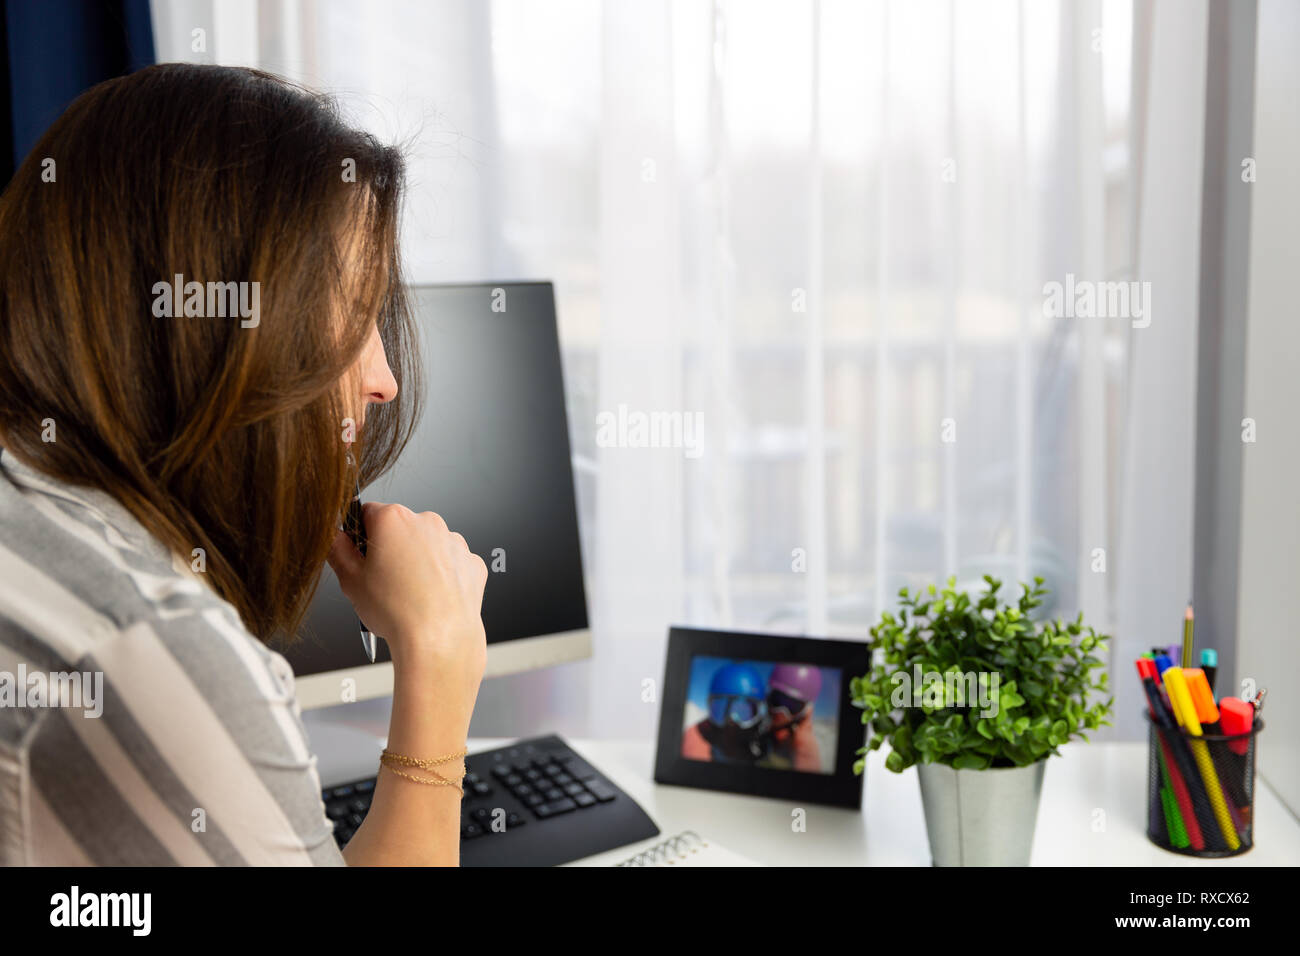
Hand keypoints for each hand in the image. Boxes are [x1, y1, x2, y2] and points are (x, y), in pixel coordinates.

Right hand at [326, 503, 487, 718]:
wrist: (439, 640)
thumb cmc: (398, 612)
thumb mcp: (349, 580)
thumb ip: (336, 549)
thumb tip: (333, 536)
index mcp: (394, 519)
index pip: (367, 513)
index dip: (360, 537)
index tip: (361, 557)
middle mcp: (427, 523)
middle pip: (400, 529)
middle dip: (390, 549)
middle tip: (383, 582)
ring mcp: (453, 542)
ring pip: (427, 546)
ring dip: (417, 562)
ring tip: (409, 595)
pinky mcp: (471, 562)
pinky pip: (451, 563)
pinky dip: (442, 576)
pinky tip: (432, 598)